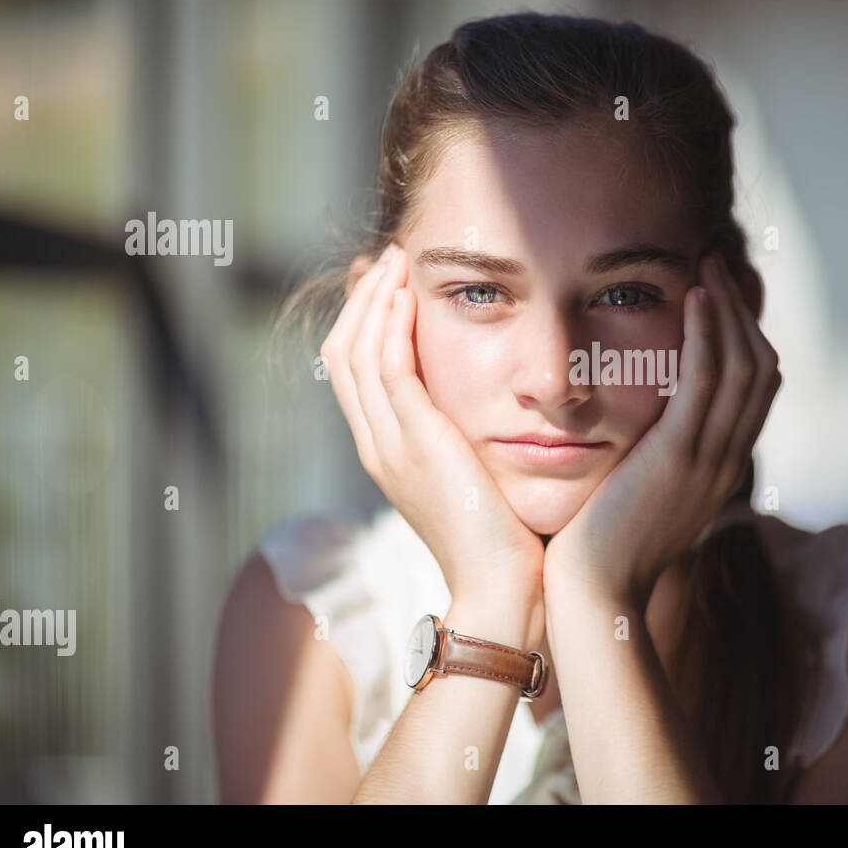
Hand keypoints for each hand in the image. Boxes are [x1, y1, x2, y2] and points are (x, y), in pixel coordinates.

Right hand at [321, 242, 545, 615]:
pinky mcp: (414, 441)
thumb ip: (466, 440)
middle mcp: (377, 444)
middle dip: (362, 300)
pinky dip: (392, 324)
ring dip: (375, 299)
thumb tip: (484, 410)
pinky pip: (388, 367)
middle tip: (386, 259)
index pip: (355, 372)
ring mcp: (389, 444)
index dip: (363, 322)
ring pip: (356, 351)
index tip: (386, 284)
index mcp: (387, 452)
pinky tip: (411, 294)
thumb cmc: (504, 540)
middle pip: (343, 353)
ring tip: (397, 259)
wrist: (501, 588)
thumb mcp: (476, 479)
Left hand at [542, 253, 781, 608]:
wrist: (597, 592)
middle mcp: (726, 461)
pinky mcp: (678, 457)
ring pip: (742, 368)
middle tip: (718, 267)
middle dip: (743, 312)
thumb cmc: (605, 547)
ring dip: (728, 309)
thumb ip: (658, 458)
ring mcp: (708, 460)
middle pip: (761, 369)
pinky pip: (705, 383)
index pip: (757, 390)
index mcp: (721, 469)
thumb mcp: (645, 496)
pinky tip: (695, 300)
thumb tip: (649, 427)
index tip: (721, 298)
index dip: (747, 337)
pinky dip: (707, 335)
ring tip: (708, 267)